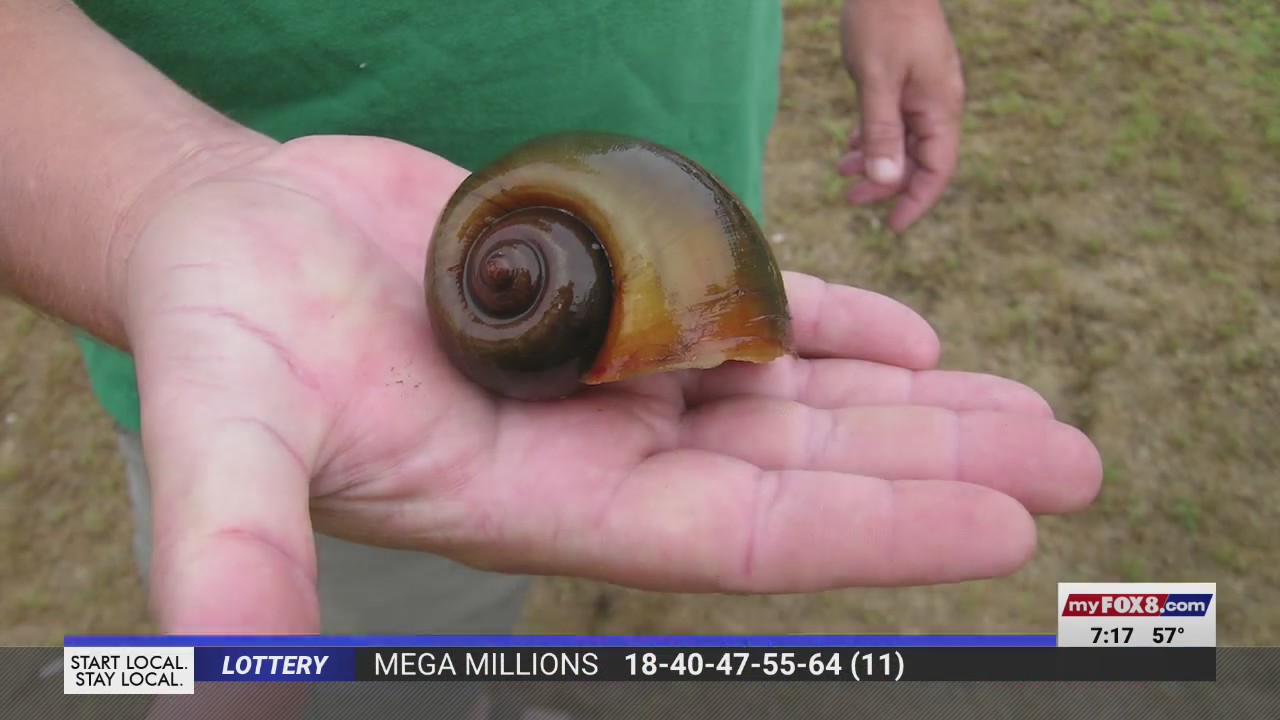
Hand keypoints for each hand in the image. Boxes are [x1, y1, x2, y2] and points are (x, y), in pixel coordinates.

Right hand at [122, 135, 1099, 633]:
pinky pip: (746, 318)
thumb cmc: (215, 331)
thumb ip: (233, 545)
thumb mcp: (216, 433)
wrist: (222, 237)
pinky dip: (834, 328)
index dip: (873, 528)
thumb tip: (225, 674)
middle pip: (801, 468)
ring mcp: (610, 372)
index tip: (1003, 524)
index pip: (739, 533)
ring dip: (914, 403)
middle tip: (1074, 459)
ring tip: (1030, 408)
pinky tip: (915, 339)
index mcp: (540, 498)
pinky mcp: (607, 295)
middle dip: (938, 467)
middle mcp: (596, 447)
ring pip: (792, 397)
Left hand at [837, 0, 965, 230]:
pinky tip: (852, 146)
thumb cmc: (883, 21)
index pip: (937, 170)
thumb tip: (885, 179)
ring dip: (875, 161)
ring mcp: (924, 91)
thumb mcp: (876, 80)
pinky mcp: (908, 80)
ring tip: (842, 172)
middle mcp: (938, 104)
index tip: (892, 226)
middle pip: (918, 160)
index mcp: (939, 108)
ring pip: (904, 141)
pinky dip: (875, 137)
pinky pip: (895, 120)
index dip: (916, 201)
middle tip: (850, 200)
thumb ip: (881, 130)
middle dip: (885, 184)